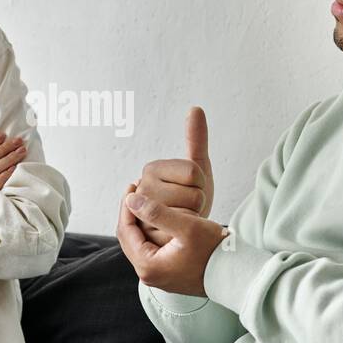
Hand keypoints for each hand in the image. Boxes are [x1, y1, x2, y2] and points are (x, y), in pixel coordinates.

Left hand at [116, 184, 228, 296]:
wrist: (235, 276)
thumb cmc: (214, 251)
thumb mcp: (187, 227)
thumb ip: (157, 212)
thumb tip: (131, 199)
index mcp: (148, 266)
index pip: (126, 231)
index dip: (127, 206)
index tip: (132, 187)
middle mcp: (148, 275)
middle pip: (130, 238)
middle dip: (131, 213)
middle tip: (135, 192)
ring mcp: (157, 276)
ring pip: (139, 243)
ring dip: (141, 222)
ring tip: (145, 201)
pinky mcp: (167, 274)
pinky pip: (150, 250)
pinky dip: (150, 232)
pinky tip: (157, 217)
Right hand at [133, 106, 213, 247]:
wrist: (179, 234)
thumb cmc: (189, 200)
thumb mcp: (198, 170)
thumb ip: (196, 139)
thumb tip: (196, 108)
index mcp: (153, 168)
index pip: (194, 171)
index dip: (201, 184)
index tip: (190, 189)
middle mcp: (142, 187)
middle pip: (193, 195)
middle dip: (197, 204)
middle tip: (184, 208)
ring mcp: (141, 212)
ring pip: (188, 214)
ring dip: (191, 220)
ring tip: (179, 220)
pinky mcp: (146, 235)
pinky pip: (181, 232)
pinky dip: (184, 234)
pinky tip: (175, 233)